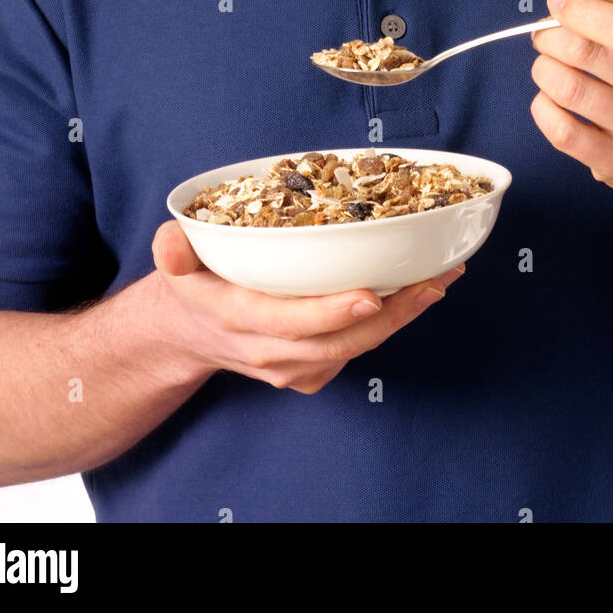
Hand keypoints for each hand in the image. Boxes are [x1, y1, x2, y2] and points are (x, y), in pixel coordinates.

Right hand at [149, 221, 464, 393]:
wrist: (189, 333)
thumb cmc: (194, 285)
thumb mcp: (175, 263)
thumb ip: (172, 250)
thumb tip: (172, 240)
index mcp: (239, 319)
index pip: (289, 322)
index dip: (331, 312)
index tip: (370, 296)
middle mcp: (271, 352)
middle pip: (339, 341)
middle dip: (392, 315)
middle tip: (433, 281)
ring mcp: (294, 367)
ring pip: (356, 349)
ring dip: (403, 317)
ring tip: (441, 279)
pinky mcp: (312, 371)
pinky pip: (357, 352)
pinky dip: (392, 325)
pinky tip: (420, 293)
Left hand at [529, 0, 612, 189]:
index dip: (580, 10)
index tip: (557, 1)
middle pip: (587, 55)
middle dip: (551, 36)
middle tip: (544, 34)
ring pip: (569, 89)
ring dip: (544, 68)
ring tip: (548, 64)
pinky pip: (562, 132)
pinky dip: (543, 107)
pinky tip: (550, 97)